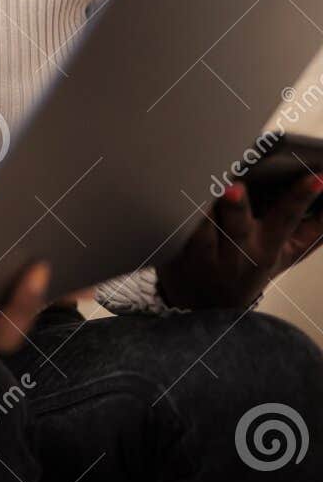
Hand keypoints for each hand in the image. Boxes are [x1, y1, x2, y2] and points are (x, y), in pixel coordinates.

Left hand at [156, 173, 322, 309]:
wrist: (206, 304)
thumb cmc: (249, 268)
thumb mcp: (286, 256)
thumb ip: (313, 232)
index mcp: (268, 248)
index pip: (288, 220)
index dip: (302, 198)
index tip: (318, 178)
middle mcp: (238, 252)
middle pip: (237, 227)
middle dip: (237, 206)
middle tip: (234, 187)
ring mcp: (205, 255)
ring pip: (201, 229)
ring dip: (198, 209)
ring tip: (199, 185)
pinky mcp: (177, 253)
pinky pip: (175, 233)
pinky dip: (175, 216)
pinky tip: (173, 195)